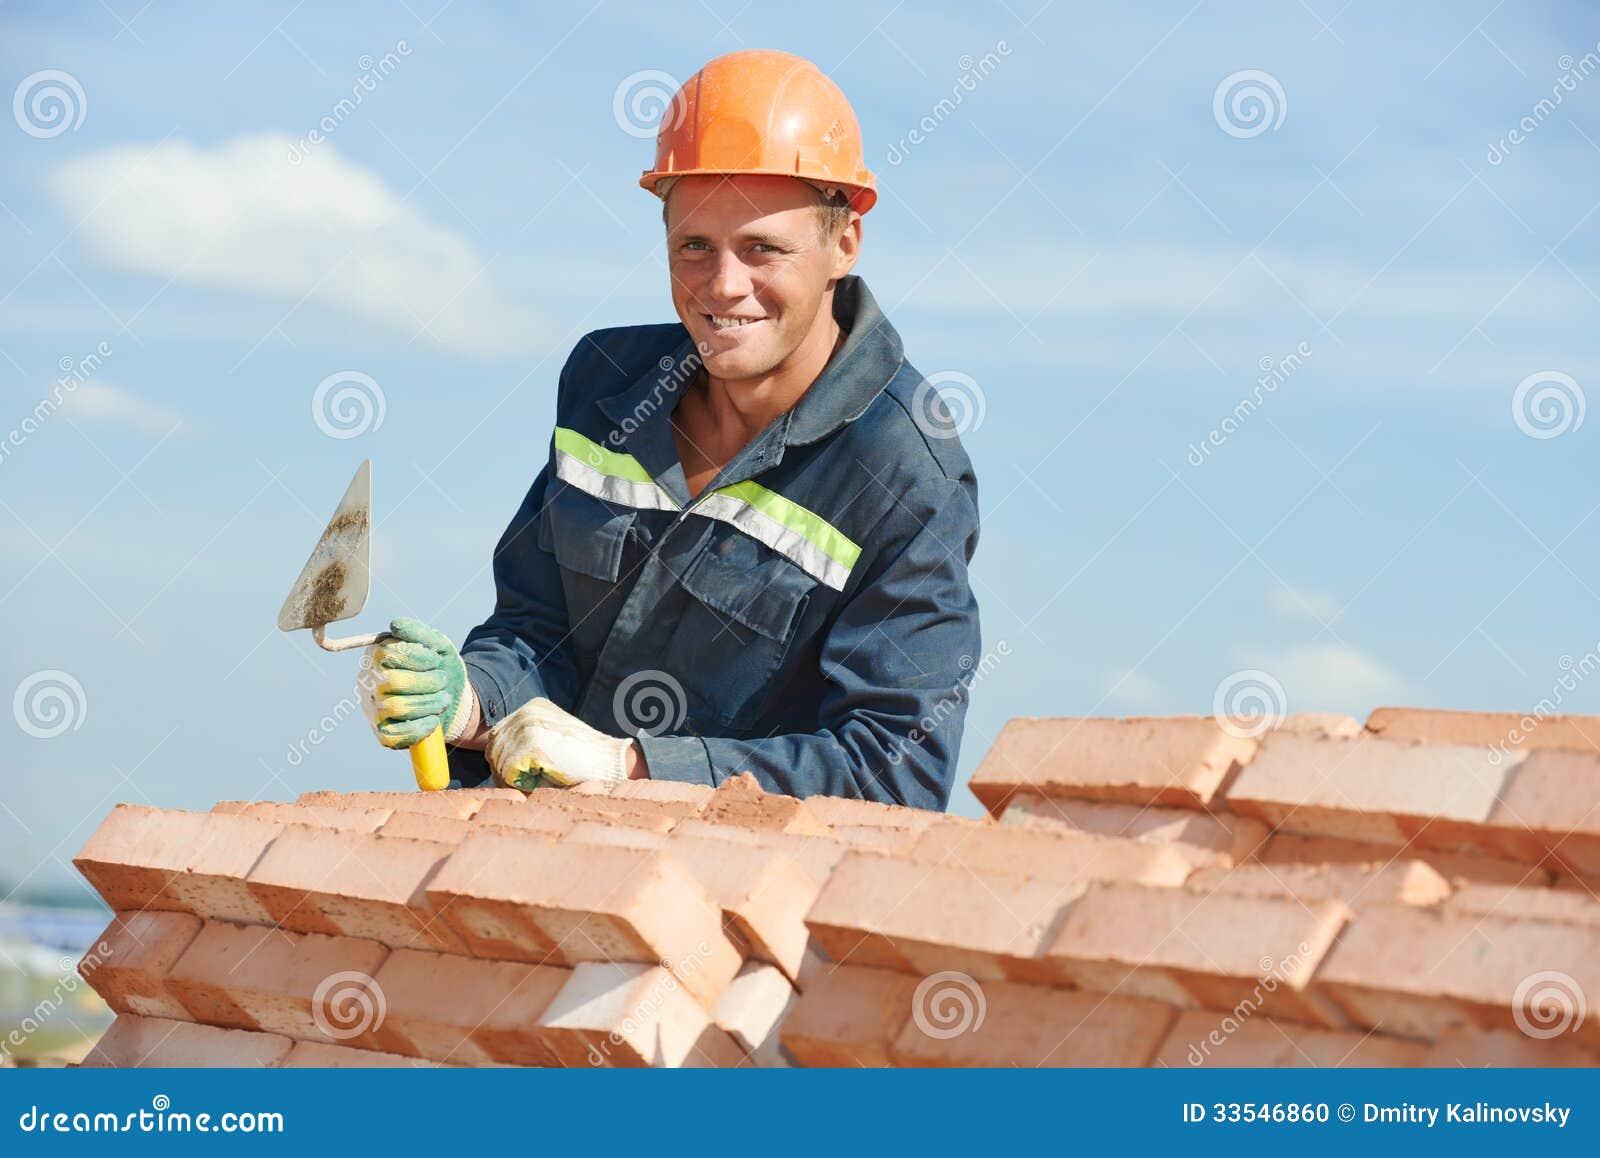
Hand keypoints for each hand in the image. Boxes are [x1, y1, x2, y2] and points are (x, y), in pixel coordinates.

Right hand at [359, 617, 474, 748]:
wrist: (451, 698)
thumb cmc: (438, 668)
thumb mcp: (436, 645)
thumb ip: (418, 632)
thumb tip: (396, 625)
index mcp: (376, 656)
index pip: (388, 654)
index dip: (419, 658)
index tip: (435, 660)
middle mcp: (368, 682)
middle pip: (393, 681)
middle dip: (428, 682)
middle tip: (442, 681)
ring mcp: (372, 709)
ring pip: (395, 707)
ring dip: (429, 704)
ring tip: (442, 699)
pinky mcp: (381, 733)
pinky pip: (393, 735)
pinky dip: (420, 728)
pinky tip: (432, 720)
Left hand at [487, 697, 633, 790]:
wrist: (611, 763)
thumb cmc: (583, 762)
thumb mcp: (551, 745)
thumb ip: (523, 747)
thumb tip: (495, 765)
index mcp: (532, 708)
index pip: (498, 735)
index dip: (502, 760)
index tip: (519, 778)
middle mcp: (527, 710)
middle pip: (493, 746)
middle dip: (503, 770)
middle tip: (523, 787)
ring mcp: (528, 723)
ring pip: (498, 759)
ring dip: (511, 778)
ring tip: (535, 786)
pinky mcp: (532, 740)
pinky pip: (508, 769)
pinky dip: (520, 783)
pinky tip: (541, 783)